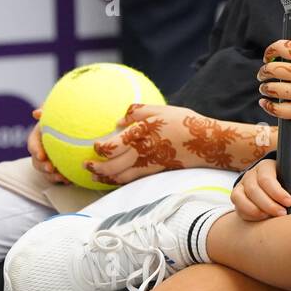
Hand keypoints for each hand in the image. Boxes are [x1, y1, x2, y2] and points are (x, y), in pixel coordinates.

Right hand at [27, 108, 69, 183]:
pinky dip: (62, 180)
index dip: (35, 150)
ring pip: (46, 172)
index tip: (41, 155)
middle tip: (51, 167)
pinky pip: (57, 177)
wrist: (78, 129)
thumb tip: (37, 113)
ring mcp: (49, 161)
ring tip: (62, 177)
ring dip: (52, 176)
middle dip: (42, 166)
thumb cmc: (65, 118)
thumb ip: (47, 111)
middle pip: (37, 162)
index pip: (33, 144)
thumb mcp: (57, 113)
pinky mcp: (58, 169)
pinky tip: (71, 180)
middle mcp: (42, 151)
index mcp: (39, 138)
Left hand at [86, 103, 211, 184]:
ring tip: (95, 175)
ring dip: (105, 177)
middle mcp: (142, 153)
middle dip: (96, 168)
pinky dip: (120, 180)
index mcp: (141, 135)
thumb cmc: (184, 122)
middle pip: (113, 166)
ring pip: (121, 176)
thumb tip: (118, 120)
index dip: (100, 149)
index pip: (113, 146)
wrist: (205, 143)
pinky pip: (133, 179)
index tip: (94, 146)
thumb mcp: (161, 110)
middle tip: (85, 165)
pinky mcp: (155, 170)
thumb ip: (137, 113)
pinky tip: (114, 178)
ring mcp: (148, 164)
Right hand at [229, 158, 290, 220]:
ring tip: (270, 218)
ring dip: (256, 210)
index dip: (277, 192)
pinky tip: (261, 218)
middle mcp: (251, 174)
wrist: (277, 188)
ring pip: (241, 198)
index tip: (289, 202)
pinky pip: (238, 207)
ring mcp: (242, 186)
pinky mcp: (237, 198)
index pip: (267, 178)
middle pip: (254, 189)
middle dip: (268, 204)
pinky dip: (248, 214)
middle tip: (282, 214)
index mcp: (267, 167)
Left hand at [258, 40, 290, 144]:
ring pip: (271, 88)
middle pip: (273, 69)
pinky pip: (277, 109)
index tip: (268, 56)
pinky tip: (266, 103)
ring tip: (265, 89)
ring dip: (264, 88)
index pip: (285, 47)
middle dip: (263, 71)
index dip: (271, 49)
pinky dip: (267, 106)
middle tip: (262, 74)